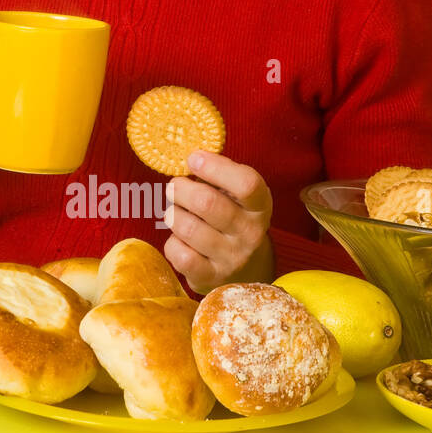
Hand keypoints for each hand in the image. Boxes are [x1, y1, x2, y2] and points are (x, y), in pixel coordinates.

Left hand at [162, 151, 273, 294]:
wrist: (245, 270)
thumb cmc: (232, 219)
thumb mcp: (235, 197)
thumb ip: (217, 176)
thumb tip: (188, 154)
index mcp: (259, 206)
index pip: (246, 184)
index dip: (215, 167)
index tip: (193, 159)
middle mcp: (250, 233)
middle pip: (207, 202)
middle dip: (181, 189)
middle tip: (174, 187)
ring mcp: (232, 258)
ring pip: (187, 227)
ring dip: (173, 215)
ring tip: (177, 213)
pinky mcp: (211, 278)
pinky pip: (179, 253)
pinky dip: (172, 243)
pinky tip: (180, 240)